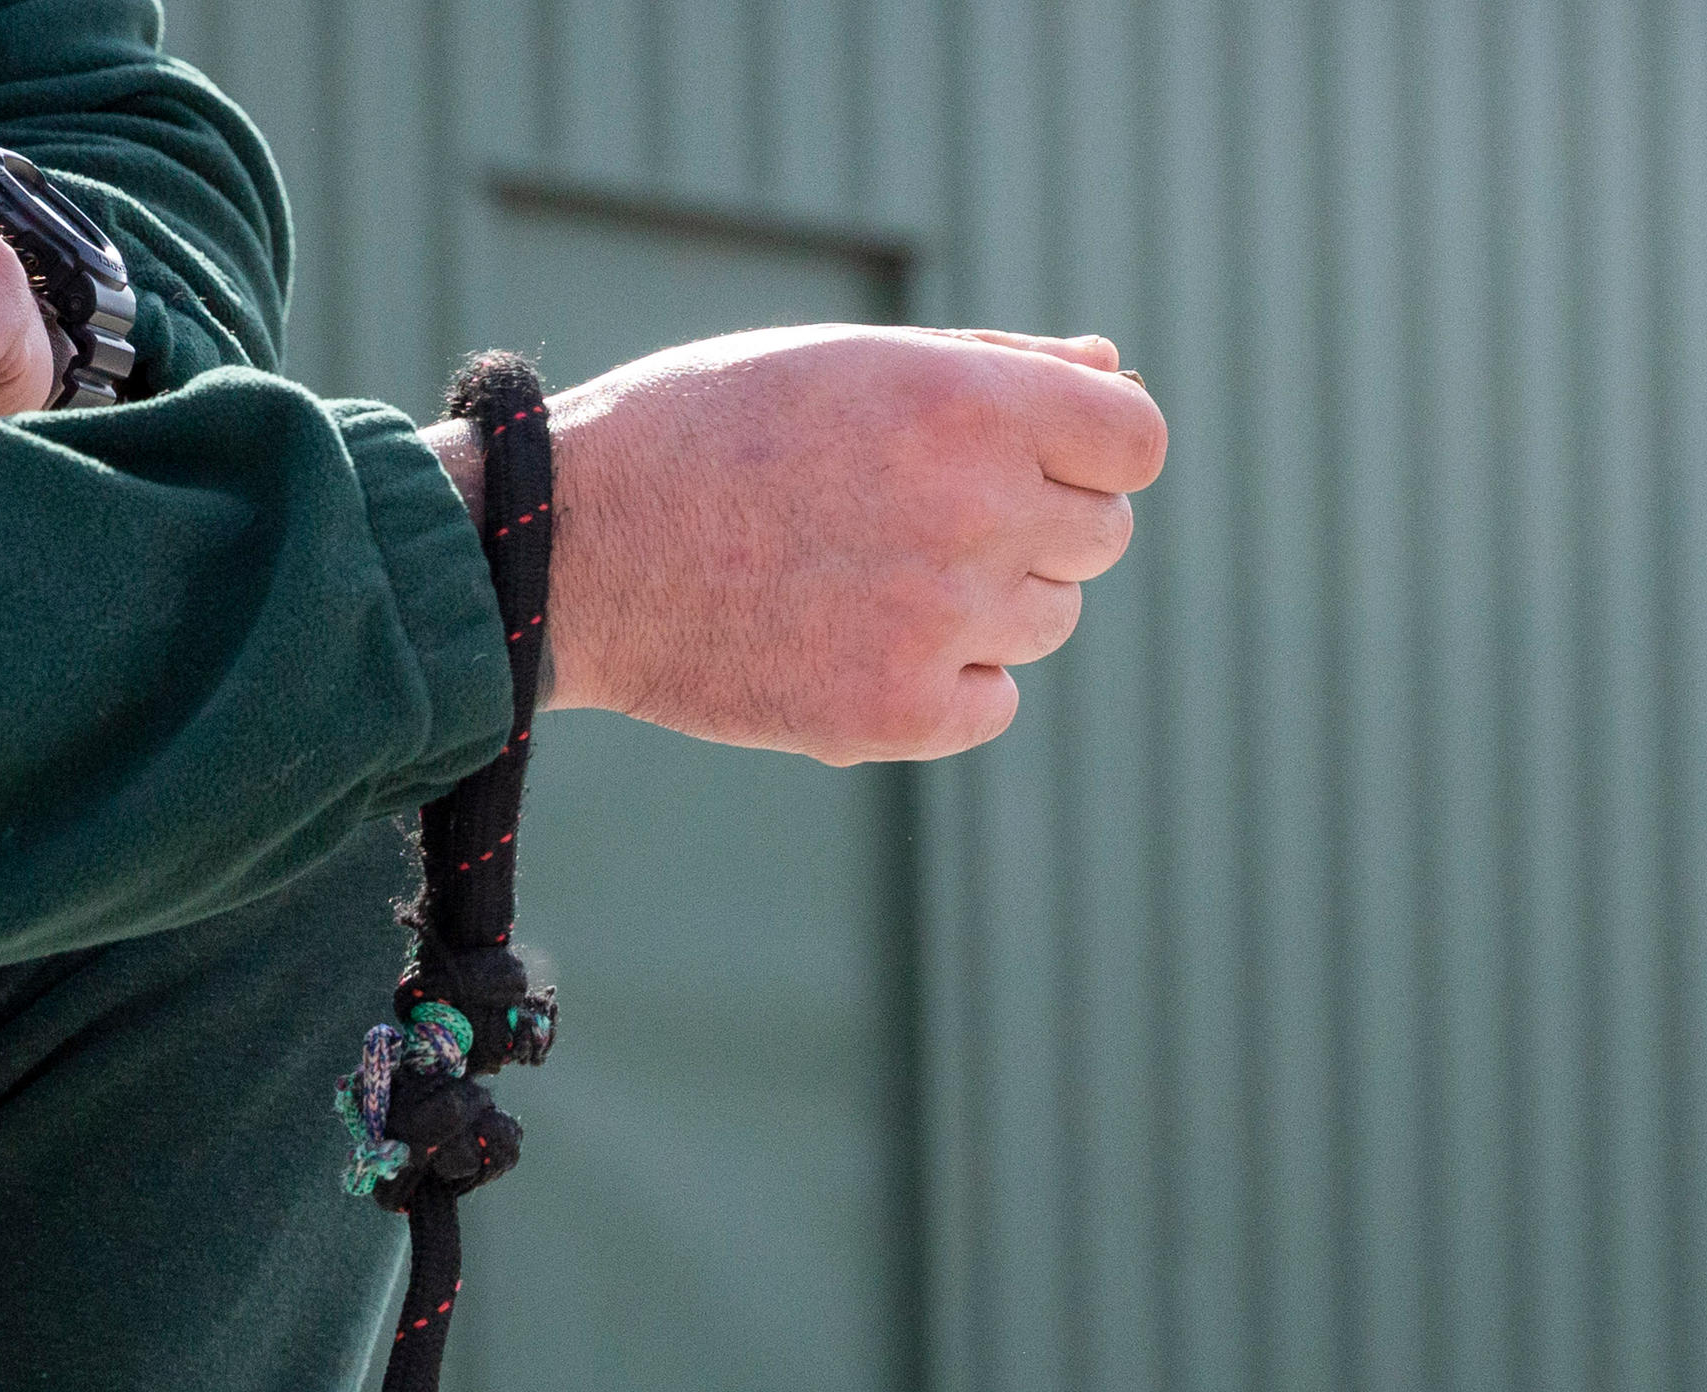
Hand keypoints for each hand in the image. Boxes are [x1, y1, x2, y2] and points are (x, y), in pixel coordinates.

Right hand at [431, 325, 1163, 764]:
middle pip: (1102, 535)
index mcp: (964, 404)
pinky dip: (944, 683)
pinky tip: (855, 639)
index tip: (1043, 458)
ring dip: (986, 602)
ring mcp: (941, 621)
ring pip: (1048, 619)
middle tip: (921, 513)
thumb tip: (1111, 369)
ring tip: (867, 570)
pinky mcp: (901, 715)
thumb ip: (995, 364)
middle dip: (1036, 522)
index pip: (1137, 441)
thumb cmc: (706, 432)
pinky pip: (995, 701)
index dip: (1096, 448)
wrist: (569, 548)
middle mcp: (972, 509)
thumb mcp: (846, 361)